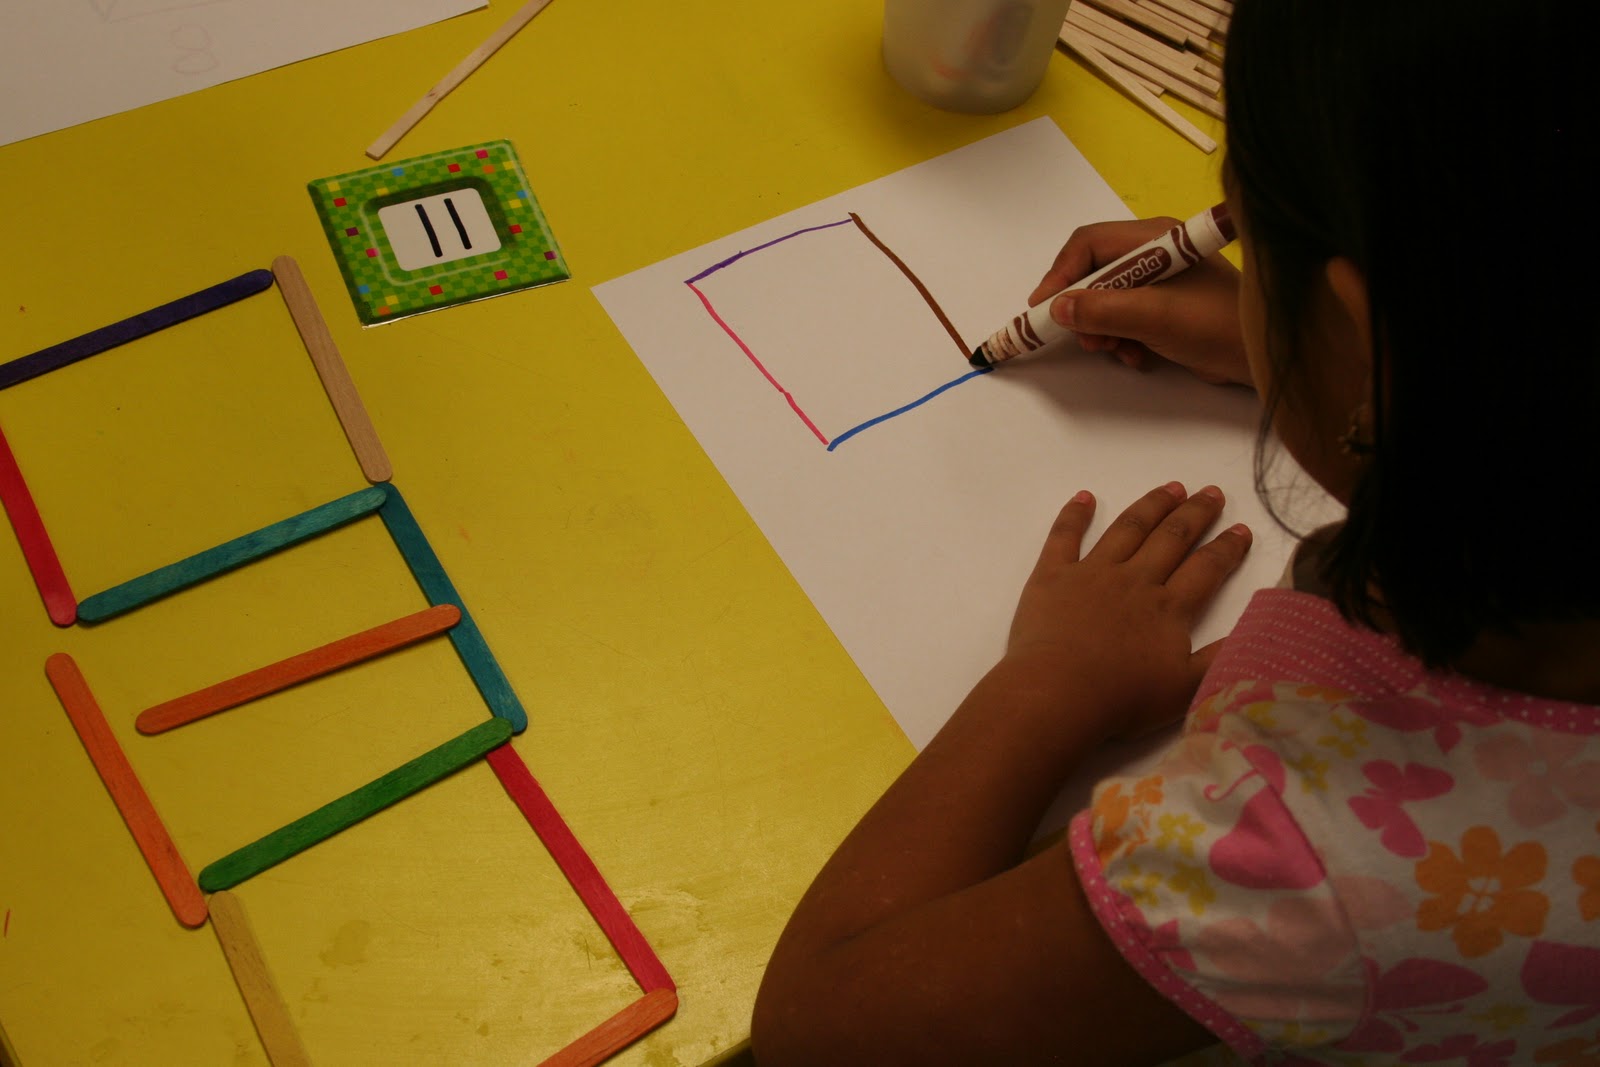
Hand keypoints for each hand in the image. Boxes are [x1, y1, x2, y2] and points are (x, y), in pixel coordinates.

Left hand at [1004, 483, 1251, 740]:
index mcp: (1169, 607)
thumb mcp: (1187, 689)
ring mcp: (1092, 573)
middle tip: (1212, 492)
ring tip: (1171, 487)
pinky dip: (1074, 514)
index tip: (1242, 529)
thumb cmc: (1123, 699)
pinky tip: (1084, 497)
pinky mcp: (1052, 575)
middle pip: (1172, 538)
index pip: (1207, 568)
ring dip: (1152, 505)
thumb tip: (1256, 632)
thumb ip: (1222, 659)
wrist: (1058, 694)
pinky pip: (1065, 537)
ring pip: (1129, 528)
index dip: (1228, 548)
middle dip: (1196, 513)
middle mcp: (1135, 580)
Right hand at [1031, 218, 1250, 386]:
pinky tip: (1136, 357)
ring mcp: (1160, 282)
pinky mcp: (1165, 308)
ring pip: (1105, 301)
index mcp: (1155, 239)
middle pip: (1093, 273)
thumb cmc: (1217, 326)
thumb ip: (1104, 310)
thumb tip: (1058, 308)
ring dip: (1102, 330)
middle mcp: (1154, 253)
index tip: (1042, 309)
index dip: (1060, 275)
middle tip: (1086, 340)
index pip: (1089, 244)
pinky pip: (1124, 319)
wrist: (1264, 356)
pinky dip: (1121, 339)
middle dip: (1083, 309)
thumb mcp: (1156, 317)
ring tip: (1115, 351)